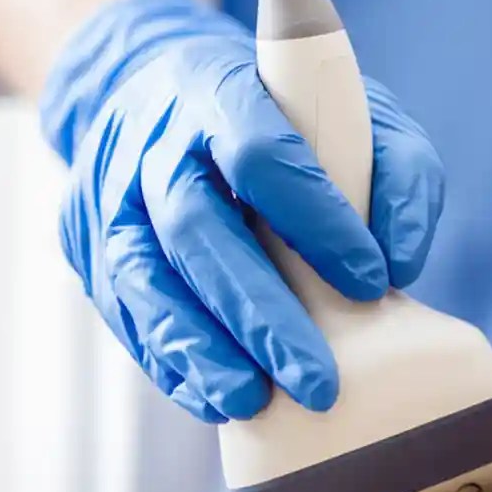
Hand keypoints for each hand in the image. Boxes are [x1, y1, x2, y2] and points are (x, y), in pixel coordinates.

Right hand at [43, 0, 443, 421]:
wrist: (165, 89)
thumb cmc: (285, 113)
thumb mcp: (358, 114)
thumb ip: (400, 172)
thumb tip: (401, 261)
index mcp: (221, 93)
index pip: (259, 155)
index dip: (317, 222)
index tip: (369, 281)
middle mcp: (155, 143)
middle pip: (196, 229)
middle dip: (260, 314)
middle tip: (320, 382)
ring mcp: (111, 195)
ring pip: (146, 278)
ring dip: (205, 350)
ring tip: (257, 402)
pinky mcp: (90, 243)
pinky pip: (125, 311)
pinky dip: (173, 359)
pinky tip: (218, 395)